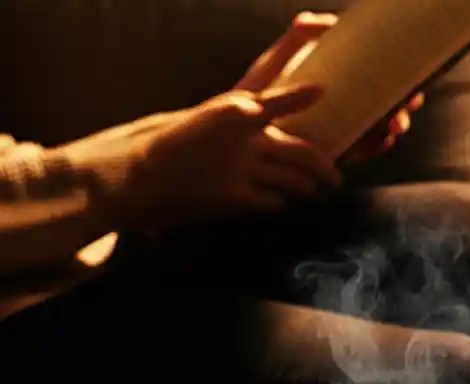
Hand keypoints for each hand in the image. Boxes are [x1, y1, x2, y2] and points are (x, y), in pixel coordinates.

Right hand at [64, 84, 342, 230]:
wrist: (135, 175)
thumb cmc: (163, 147)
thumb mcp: (201, 120)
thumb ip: (235, 125)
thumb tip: (265, 134)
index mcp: (236, 109)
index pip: (282, 100)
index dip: (304, 97)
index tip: (321, 93)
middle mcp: (248, 136)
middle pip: (305, 152)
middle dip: (325, 168)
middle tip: (333, 177)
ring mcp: (246, 167)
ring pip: (296, 181)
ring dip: (307, 189)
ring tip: (313, 193)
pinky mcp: (240, 197)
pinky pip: (275, 202)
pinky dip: (281, 204)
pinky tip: (282, 205)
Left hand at [237, 11, 422, 165]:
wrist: (226, 141)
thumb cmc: (249, 98)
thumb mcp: (273, 65)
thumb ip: (295, 41)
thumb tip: (321, 19)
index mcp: (330, 86)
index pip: (372, 81)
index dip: (396, 81)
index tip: (411, 80)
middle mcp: (336, 110)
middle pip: (381, 107)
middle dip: (401, 107)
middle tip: (408, 106)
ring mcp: (333, 133)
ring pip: (373, 131)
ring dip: (390, 129)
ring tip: (392, 128)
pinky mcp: (325, 155)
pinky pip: (356, 152)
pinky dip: (371, 148)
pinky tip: (378, 143)